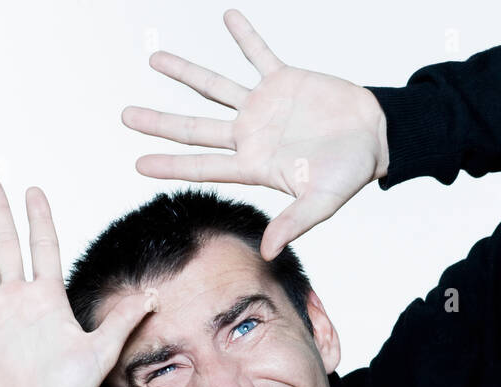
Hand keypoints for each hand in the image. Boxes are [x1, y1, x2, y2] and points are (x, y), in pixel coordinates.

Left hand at [121, 8, 387, 260]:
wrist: (375, 138)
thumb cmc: (349, 174)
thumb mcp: (322, 201)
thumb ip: (295, 222)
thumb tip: (269, 250)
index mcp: (255, 164)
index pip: (204, 166)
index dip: (170, 165)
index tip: (138, 164)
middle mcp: (251, 134)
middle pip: (195, 128)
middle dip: (160, 122)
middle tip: (125, 116)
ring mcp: (264, 106)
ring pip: (215, 88)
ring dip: (185, 73)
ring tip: (154, 58)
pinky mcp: (284, 80)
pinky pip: (259, 53)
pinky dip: (245, 36)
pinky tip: (228, 17)